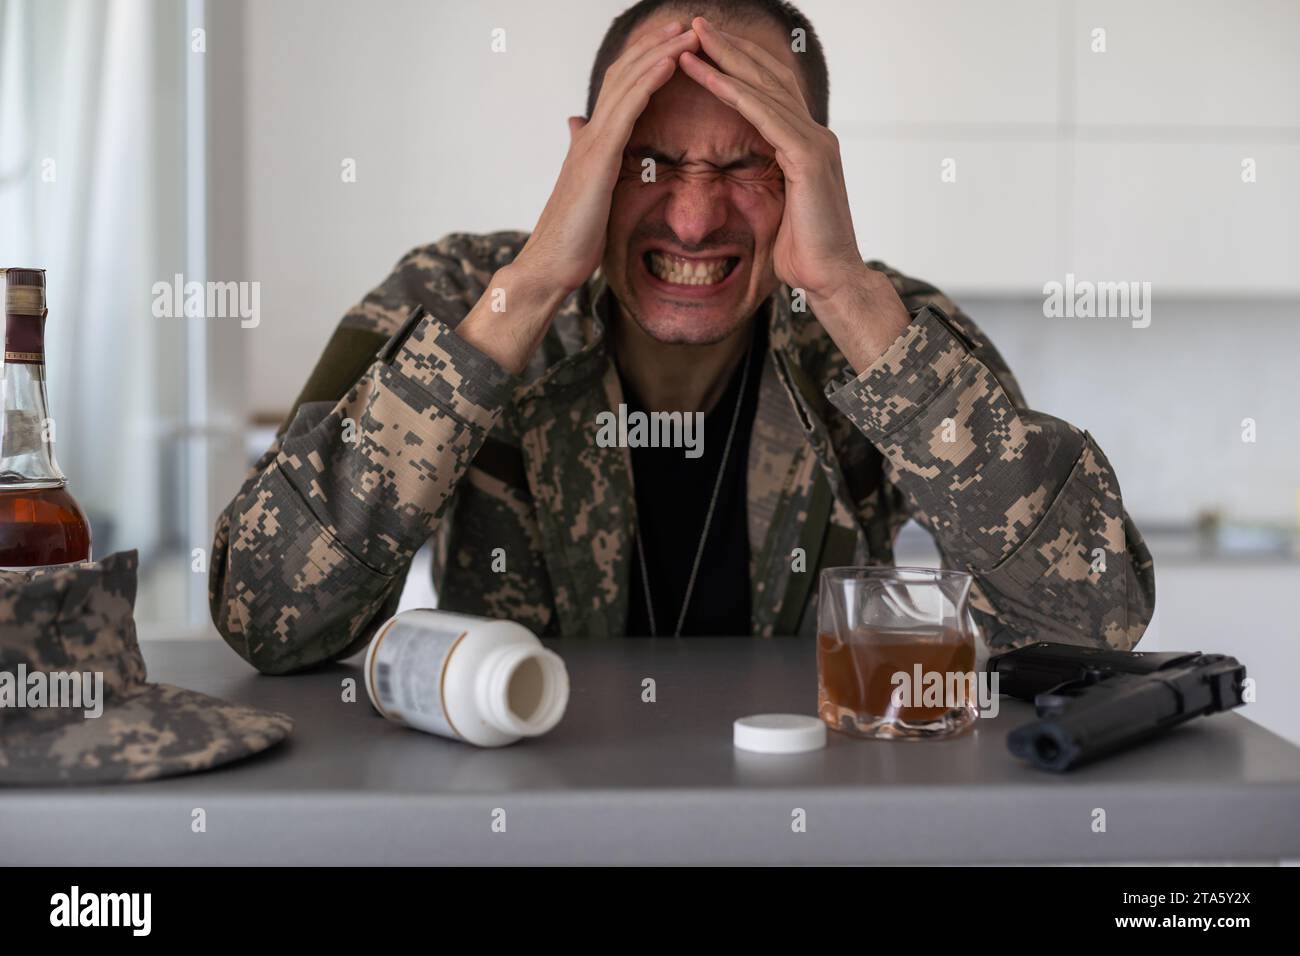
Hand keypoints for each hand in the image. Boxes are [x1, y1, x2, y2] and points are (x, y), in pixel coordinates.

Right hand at [515, 21, 700, 293]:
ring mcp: (592, 144)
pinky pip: (628, 110)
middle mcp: (589, 134)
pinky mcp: (598, 159)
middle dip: (654, 45)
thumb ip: (585, 155)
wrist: (549, 265)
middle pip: (624, 73)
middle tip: (684, 23)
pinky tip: (671, 63)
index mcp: (591, 142)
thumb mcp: (585, 190)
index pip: (620, 88)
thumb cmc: (571, 239)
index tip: (673, 43)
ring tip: (686, 32)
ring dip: (659, 52)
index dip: (644, 62)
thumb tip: (577, 127)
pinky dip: (649, 81)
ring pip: (628, 82)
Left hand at [678, 17, 909, 368]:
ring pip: (764, 88)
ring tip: (693, 40)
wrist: (832, 279)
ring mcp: (815, 143)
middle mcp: (815, 134)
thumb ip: (766, 180)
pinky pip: (765, 116)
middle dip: (730, 48)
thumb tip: (742, 176)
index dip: (737, 66)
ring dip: (726, 60)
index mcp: (806, 144)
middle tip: (695, 24)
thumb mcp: (778, 208)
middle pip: (767, 77)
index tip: (704, 48)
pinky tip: (708, 75)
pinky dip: (734, 93)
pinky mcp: (808, 158)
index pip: (768, 92)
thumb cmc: (804, 253)